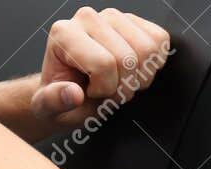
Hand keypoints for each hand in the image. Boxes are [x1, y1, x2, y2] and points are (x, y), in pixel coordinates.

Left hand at [32, 7, 171, 128]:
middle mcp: (87, 18)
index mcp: (64, 34)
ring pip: (147, 50)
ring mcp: (113, 17)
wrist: (75, 88)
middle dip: (125, 86)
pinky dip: (155, 63)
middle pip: (129, 59)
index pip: (104, 63)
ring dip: (141, 76)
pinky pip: (160, 40)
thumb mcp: (51, 108)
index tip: (92, 92)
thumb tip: (73, 94)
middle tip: (110, 90)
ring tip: (122, 81)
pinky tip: (136, 69)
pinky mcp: (134, 21)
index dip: (106, 89)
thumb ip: (54, 102)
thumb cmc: (66, 95)